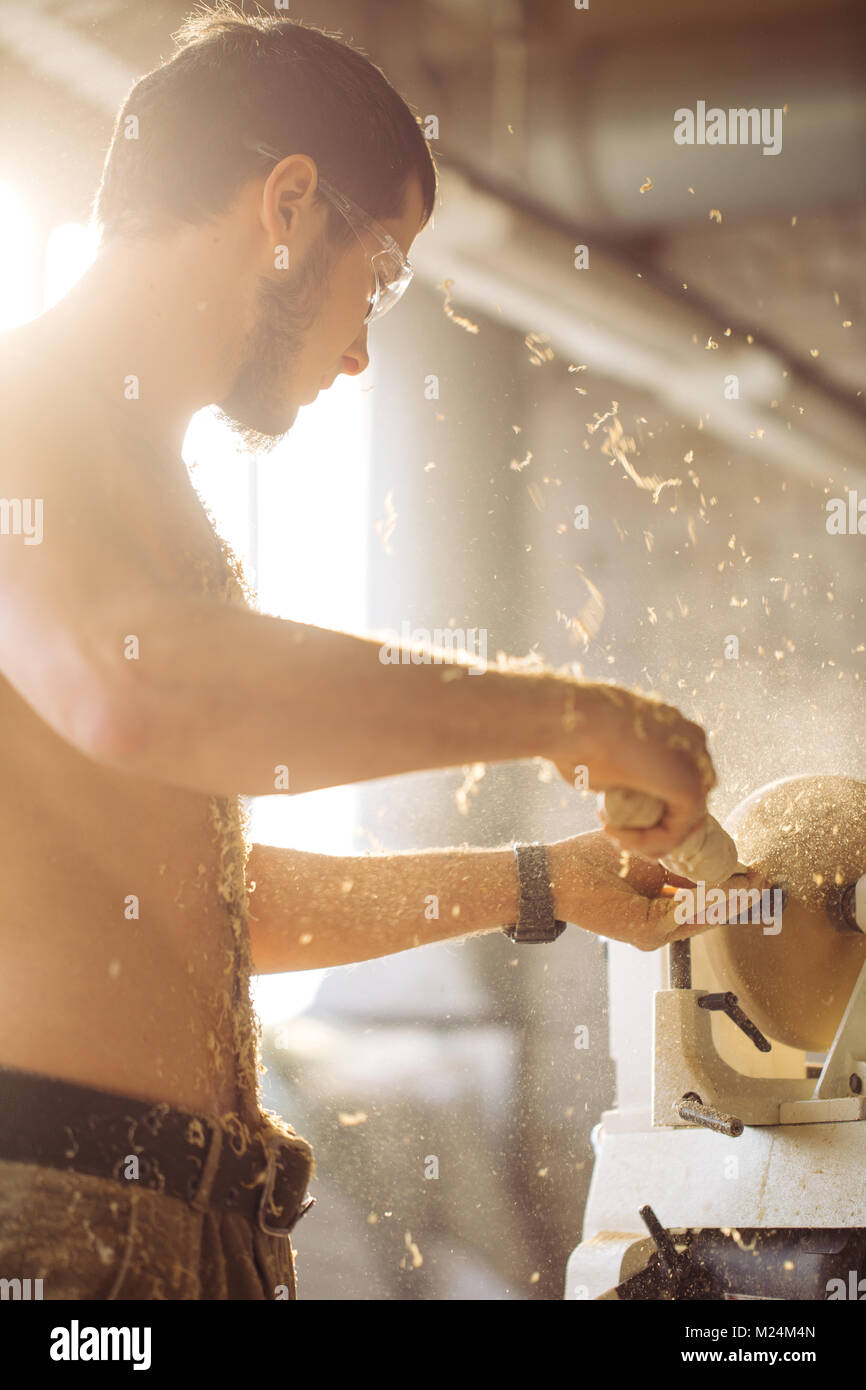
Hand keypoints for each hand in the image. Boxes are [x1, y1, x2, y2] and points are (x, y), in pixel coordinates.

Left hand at [546, 832, 763, 951]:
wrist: (556, 876)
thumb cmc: (594, 860)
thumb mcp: (647, 855)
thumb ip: (682, 862)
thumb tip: (719, 855)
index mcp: (663, 899)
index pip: (707, 894)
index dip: (735, 883)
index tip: (760, 871)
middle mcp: (662, 920)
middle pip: (713, 909)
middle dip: (741, 895)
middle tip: (766, 878)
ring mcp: (656, 930)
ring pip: (704, 915)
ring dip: (730, 899)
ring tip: (754, 882)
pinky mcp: (646, 932)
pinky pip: (685, 916)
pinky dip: (707, 903)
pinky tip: (725, 888)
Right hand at [551, 680, 714, 856]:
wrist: (574, 722)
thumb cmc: (577, 735)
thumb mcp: (604, 755)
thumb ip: (623, 773)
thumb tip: (617, 790)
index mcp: (675, 730)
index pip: (678, 779)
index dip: (650, 809)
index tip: (613, 818)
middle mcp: (694, 744)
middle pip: (686, 803)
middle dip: (654, 828)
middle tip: (615, 833)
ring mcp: (698, 765)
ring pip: (681, 821)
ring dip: (645, 838)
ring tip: (612, 833)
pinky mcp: (691, 789)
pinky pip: (673, 831)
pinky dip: (644, 841)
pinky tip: (615, 833)